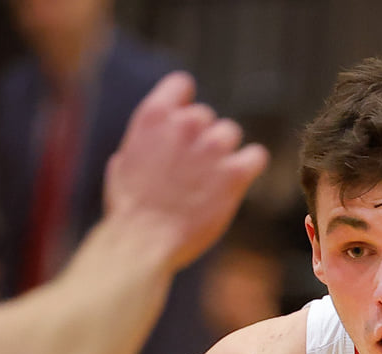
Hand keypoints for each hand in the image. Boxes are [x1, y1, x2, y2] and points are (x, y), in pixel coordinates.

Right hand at [104, 72, 268, 269]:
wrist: (144, 240)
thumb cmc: (129, 208)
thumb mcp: (124, 160)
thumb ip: (146, 139)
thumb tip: (154, 138)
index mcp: (154, 115)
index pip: (181, 84)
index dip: (184, 103)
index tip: (183, 125)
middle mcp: (185, 124)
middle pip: (206, 116)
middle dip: (200, 138)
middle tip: (191, 169)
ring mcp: (212, 147)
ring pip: (230, 133)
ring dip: (222, 152)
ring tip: (208, 180)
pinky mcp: (234, 174)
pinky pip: (256, 156)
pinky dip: (250, 165)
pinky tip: (237, 180)